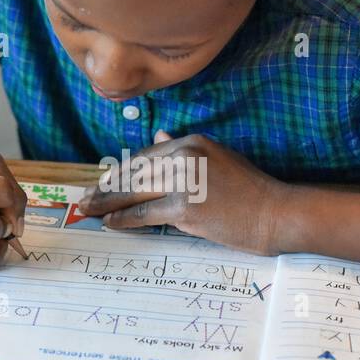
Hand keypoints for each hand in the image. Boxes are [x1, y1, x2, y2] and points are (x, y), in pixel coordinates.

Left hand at [78, 130, 287, 254]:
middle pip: (133, 173)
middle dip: (105, 187)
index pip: (145, 157)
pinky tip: (109, 223)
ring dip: (106, 204)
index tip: (102, 183)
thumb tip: (158, 136)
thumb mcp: (217, 158)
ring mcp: (184, 182)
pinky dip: (122, 219)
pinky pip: (143, 213)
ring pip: (132, 193)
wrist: (275, 212)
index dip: (119, 172)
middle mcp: (185, 156)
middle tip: (83, 198)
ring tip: (87, 211)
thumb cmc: (250, 190)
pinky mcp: (185, 208)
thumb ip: (184, 149)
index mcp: (191, 142)